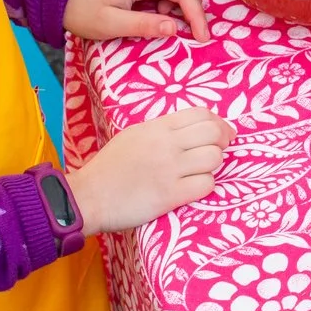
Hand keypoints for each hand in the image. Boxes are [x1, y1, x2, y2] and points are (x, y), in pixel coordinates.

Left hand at [62, 0, 226, 42]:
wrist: (62, 3)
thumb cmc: (83, 12)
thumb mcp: (111, 24)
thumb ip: (144, 25)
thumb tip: (174, 28)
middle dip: (197, 8)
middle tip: (200, 36)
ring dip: (188, 8)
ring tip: (186, 30)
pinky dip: (176, 8)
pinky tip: (166, 22)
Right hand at [67, 108, 232, 232]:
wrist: (88, 196)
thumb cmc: (109, 168)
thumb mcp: (133, 136)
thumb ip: (162, 131)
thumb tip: (191, 130)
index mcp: (157, 127)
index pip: (201, 114)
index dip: (218, 123)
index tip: (221, 134)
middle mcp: (166, 144)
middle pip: (214, 133)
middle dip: (223, 142)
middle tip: (219, 151)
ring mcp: (170, 169)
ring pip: (214, 158)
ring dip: (213, 166)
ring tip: (201, 171)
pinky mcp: (171, 195)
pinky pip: (206, 185)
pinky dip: (205, 186)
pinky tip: (193, 188)